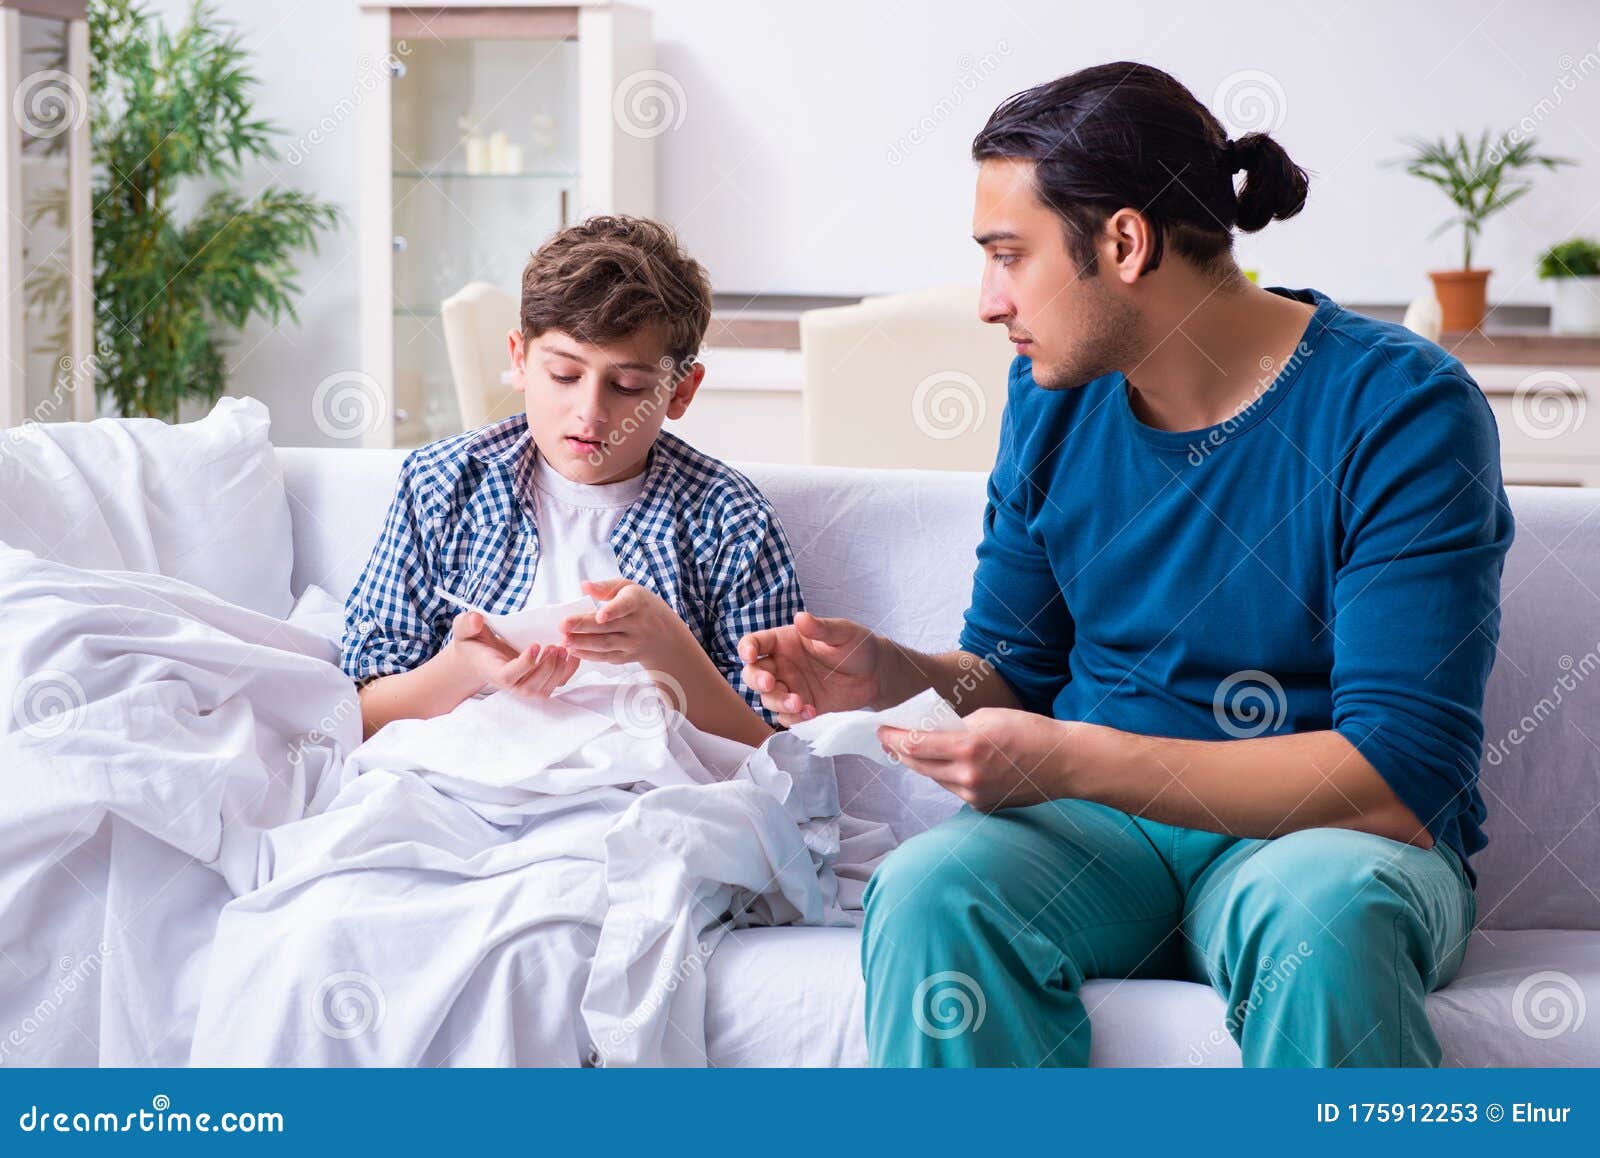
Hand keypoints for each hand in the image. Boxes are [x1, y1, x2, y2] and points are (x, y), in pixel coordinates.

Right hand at [448, 611, 578, 700]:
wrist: (480, 657)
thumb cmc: (474, 643)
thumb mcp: (465, 630)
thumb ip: (467, 624)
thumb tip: (476, 618)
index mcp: (494, 672)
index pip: (509, 676)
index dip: (524, 664)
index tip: (535, 645)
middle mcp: (512, 685)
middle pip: (531, 686)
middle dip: (546, 667)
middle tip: (555, 646)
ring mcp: (526, 687)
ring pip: (546, 687)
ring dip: (558, 669)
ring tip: (562, 648)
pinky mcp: (539, 684)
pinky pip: (557, 683)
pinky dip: (568, 671)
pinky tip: (572, 653)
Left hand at [558, 578, 696, 669]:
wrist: (665, 636)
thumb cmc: (642, 606)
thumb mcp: (629, 589)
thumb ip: (606, 587)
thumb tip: (584, 586)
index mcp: (638, 602)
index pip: (626, 606)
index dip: (613, 611)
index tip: (600, 616)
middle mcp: (638, 624)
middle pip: (608, 627)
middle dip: (583, 627)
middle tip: (562, 625)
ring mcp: (634, 643)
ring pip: (605, 644)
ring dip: (582, 643)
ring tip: (564, 640)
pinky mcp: (628, 657)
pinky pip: (606, 656)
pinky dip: (588, 655)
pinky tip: (573, 650)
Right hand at [736, 612, 881, 725]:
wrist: (876, 674)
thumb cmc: (857, 646)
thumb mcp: (843, 633)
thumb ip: (821, 628)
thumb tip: (801, 617)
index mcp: (785, 642)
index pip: (755, 643)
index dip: (747, 648)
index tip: (750, 655)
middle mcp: (783, 665)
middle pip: (753, 674)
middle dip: (757, 680)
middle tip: (771, 684)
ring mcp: (791, 687)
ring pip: (768, 698)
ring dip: (778, 702)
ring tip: (800, 703)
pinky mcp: (803, 706)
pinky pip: (786, 716)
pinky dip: (793, 717)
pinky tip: (811, 712)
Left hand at [876, 707, 1089, 810]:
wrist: (1064, 762)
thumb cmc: (1030, 731)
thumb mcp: (988, 716)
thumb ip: (955, 726)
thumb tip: (930, 732)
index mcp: (968, 747)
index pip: (915, 745)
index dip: (893, 737)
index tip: (882, 729)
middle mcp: (967, 777)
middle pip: (919, 766)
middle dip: (900, 751)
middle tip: (889, 739)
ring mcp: (975, 796)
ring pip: (935, 779)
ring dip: (923, 764)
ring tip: (915, 749)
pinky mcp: (983, 807)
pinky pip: (954, 789)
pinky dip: (948, 776)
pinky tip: (949, 764)